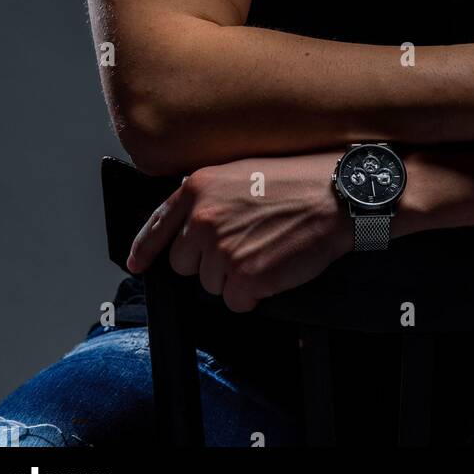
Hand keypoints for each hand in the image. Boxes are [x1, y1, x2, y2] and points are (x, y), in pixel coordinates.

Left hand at [125, 153, 353, 312]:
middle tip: (246, 243)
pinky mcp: (245, 277)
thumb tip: (190, 225)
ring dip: (235, 277)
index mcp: (199, 187)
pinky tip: (273, 268)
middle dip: (209, 261)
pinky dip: (254, 294)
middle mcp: (203, 219)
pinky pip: (235, 302)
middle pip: (184, 263)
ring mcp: (222, 249)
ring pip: (211, 285)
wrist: (336, 195)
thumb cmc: (296, 180)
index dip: (145, 249)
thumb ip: (208, 196)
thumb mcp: (240, 171)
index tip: (137, 265)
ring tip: (266, 249)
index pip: (157, 226)